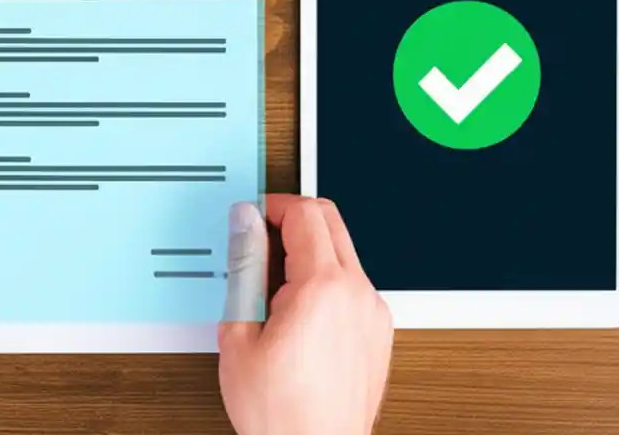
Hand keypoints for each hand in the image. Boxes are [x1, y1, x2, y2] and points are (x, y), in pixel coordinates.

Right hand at [218, 195, 393, 434]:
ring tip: (273, 289)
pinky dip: (326, 281)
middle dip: (293, 218)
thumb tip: (245, 228)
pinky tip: (298, 313)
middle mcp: (358, 293)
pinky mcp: (378, 331)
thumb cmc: (280, 411)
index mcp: (323, 288)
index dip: (272, 206)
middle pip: (331, 221)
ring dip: (310, 251)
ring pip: (344, 252)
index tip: (251, 217)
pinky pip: (353, 285)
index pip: (304, 213)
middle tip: (260, 240)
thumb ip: (243, 269)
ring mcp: (373, 312)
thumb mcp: (240, 334)